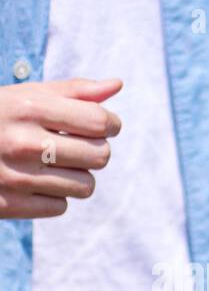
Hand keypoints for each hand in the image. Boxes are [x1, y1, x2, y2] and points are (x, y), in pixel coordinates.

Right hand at [0, 78, 120, 218]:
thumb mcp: (23, 95)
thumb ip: (72, 92)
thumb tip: (117, 84)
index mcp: (26, 107)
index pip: (100, 122)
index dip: (110, 124)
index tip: (104, 125)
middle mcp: (22, 142)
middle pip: (100, 156)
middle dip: (94, 150)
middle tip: (74, 145)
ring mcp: (15, 176)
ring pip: (86, 185)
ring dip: (76, 175)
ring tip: (52, 163)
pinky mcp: (10, 205)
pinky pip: (61, 205)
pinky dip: (53, 196)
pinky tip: (32, 181)